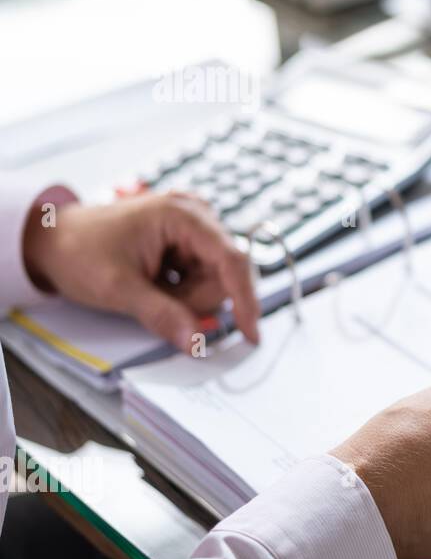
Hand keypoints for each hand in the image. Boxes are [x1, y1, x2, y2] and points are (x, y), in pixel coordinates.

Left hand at [22, 191, 259, 349]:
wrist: (51, 241)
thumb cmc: (79, 252)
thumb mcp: (117, 289)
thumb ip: (162, 315)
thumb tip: (197, 342)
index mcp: (182, 215)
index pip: (232, 260)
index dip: (245, 299)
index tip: (250, 333)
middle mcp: (196, 216)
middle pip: (223, 275)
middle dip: (194, 300)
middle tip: (155, 300)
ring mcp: (193, 230)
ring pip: (214, 281)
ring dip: (186, 298)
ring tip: (149, 289)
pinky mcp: (187, 243)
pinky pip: (202, 279)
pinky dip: (181, 292)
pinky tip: (155, 284)